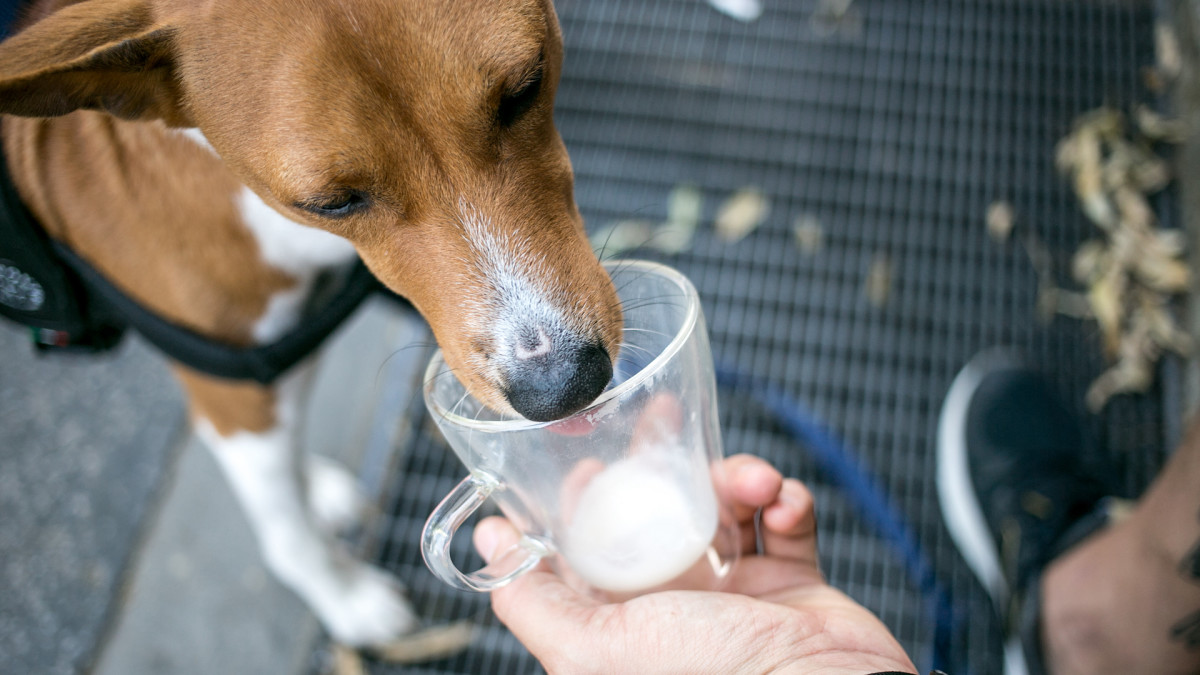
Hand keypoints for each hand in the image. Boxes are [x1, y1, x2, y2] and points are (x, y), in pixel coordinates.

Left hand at [472, 454, 917, 673]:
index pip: (588, 549)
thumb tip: (486, 544)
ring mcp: (734, 595)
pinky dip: (785, 502)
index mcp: (621, 624)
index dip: (585, 500)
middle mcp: (673, 608)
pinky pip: (782, 522)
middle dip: (660, 465)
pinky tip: (783, 504)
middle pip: (654, 516)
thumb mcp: (596, 648)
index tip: (587, 460)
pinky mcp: (791, 584)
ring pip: (721, 508)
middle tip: (663, 421)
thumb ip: (533, 600)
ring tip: (754, 481)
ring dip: (737, 479)